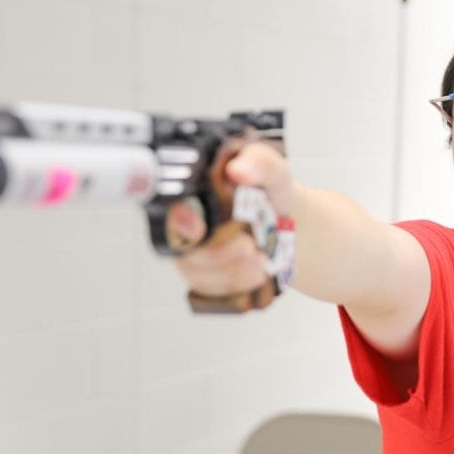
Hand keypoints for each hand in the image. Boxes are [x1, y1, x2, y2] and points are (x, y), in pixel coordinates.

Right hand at [171, 143, 292, 297]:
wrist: (286, 224)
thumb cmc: (268, 192)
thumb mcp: (272, 170)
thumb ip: (258, 162)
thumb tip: (238, 170)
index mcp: (190, 193)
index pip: (168, 208)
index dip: (178, 221)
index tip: (198, 229)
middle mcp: (182, 225)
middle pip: (182, 249)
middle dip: (216, 253)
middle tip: (250, 247)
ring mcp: (192, 255)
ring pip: (197, 273)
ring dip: (230, 272)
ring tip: (260, 262)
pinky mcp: (205, 278)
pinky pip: (210, 291)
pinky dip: (235, 286)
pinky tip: (256, 276)